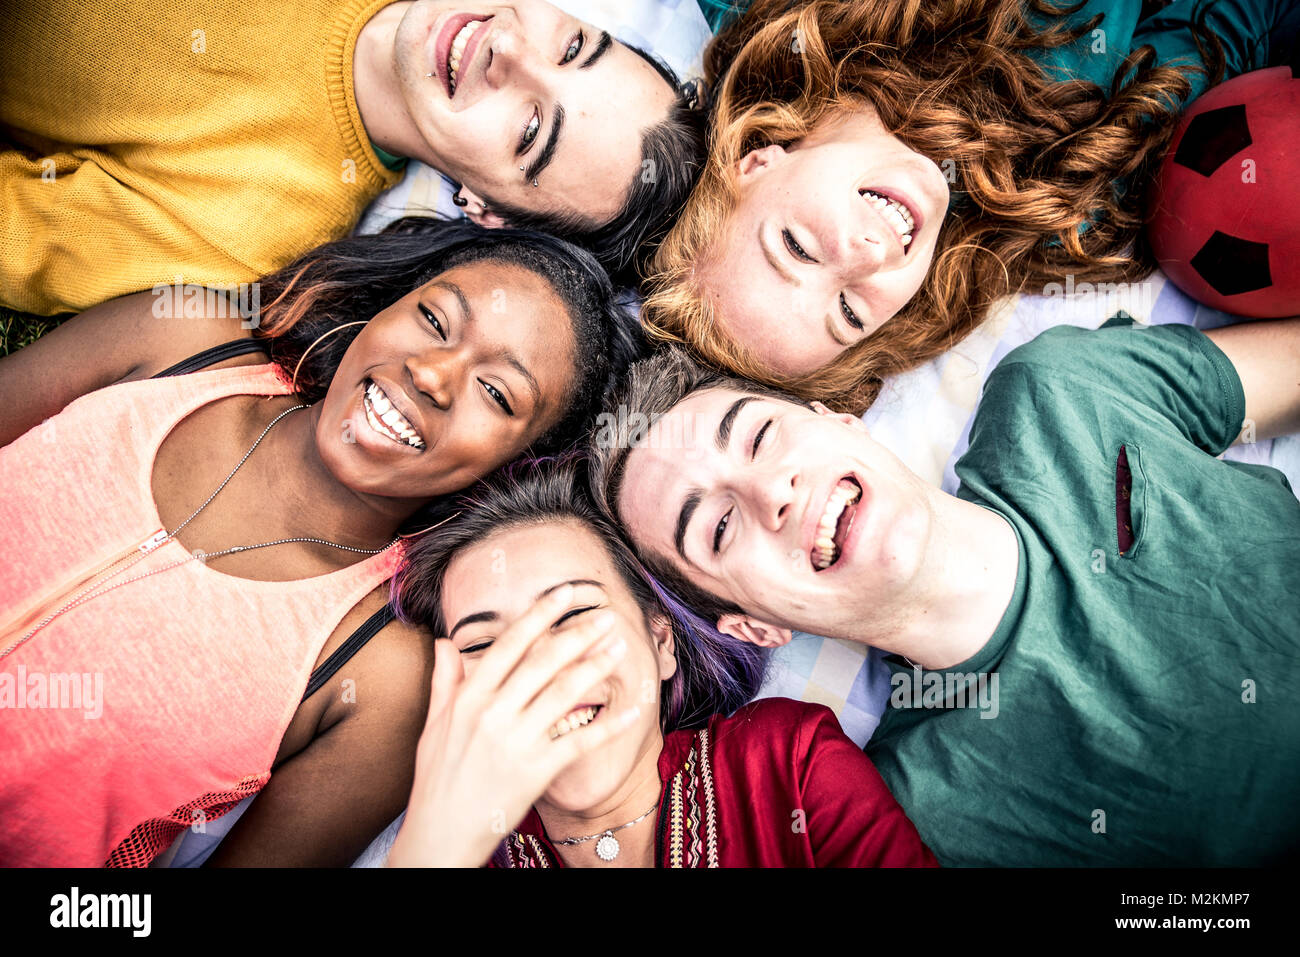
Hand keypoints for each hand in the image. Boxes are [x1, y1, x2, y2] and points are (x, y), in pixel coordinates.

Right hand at [386, 584, 641, 866]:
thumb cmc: (438, 779)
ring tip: (619, 648)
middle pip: (543, 663)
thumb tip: (445, 642)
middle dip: (579, 635)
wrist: (442, 834)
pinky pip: (581, 741)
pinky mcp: (537, 771)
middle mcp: (493, 714)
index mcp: (469, 698)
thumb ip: (444, 681)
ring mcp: (516, 742)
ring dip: (596, 668)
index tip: (565, 593)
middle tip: (606, 615)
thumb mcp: (433, 726)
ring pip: (565, 695)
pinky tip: (634, 710)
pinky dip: (610, 724)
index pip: (509, 645)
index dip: (539, 616)